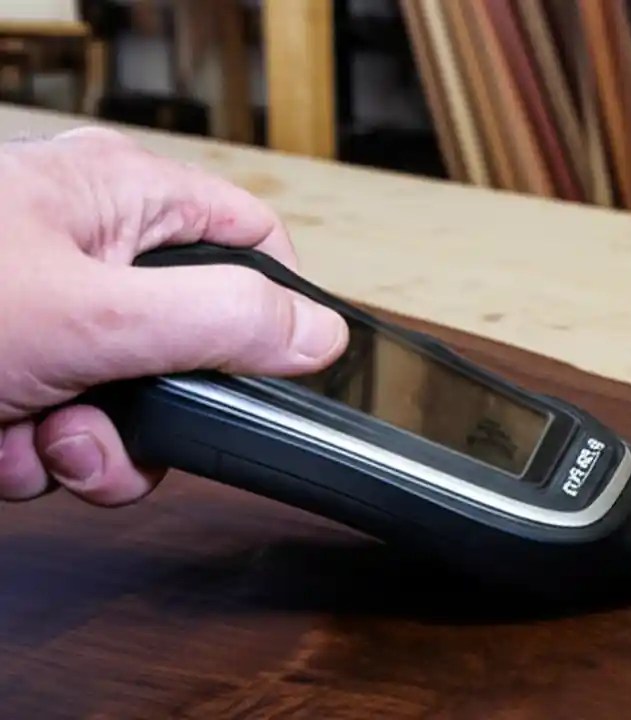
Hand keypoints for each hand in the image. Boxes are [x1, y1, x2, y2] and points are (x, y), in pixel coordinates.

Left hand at [0, 127, 347, 505]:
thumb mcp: (93, 316)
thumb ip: (223, 322)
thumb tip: (318, 333)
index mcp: (120, 199)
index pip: (251, 238)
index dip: (275, 305)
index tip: (270, 368)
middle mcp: (87, 251)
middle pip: (193, 343)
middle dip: (157, 411)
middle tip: (119, 422)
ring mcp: (45, 316)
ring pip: (129, 403)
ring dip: (92, 446)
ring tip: (34, 435)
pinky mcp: (7, 371)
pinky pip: (64, 429)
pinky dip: (34, 456)